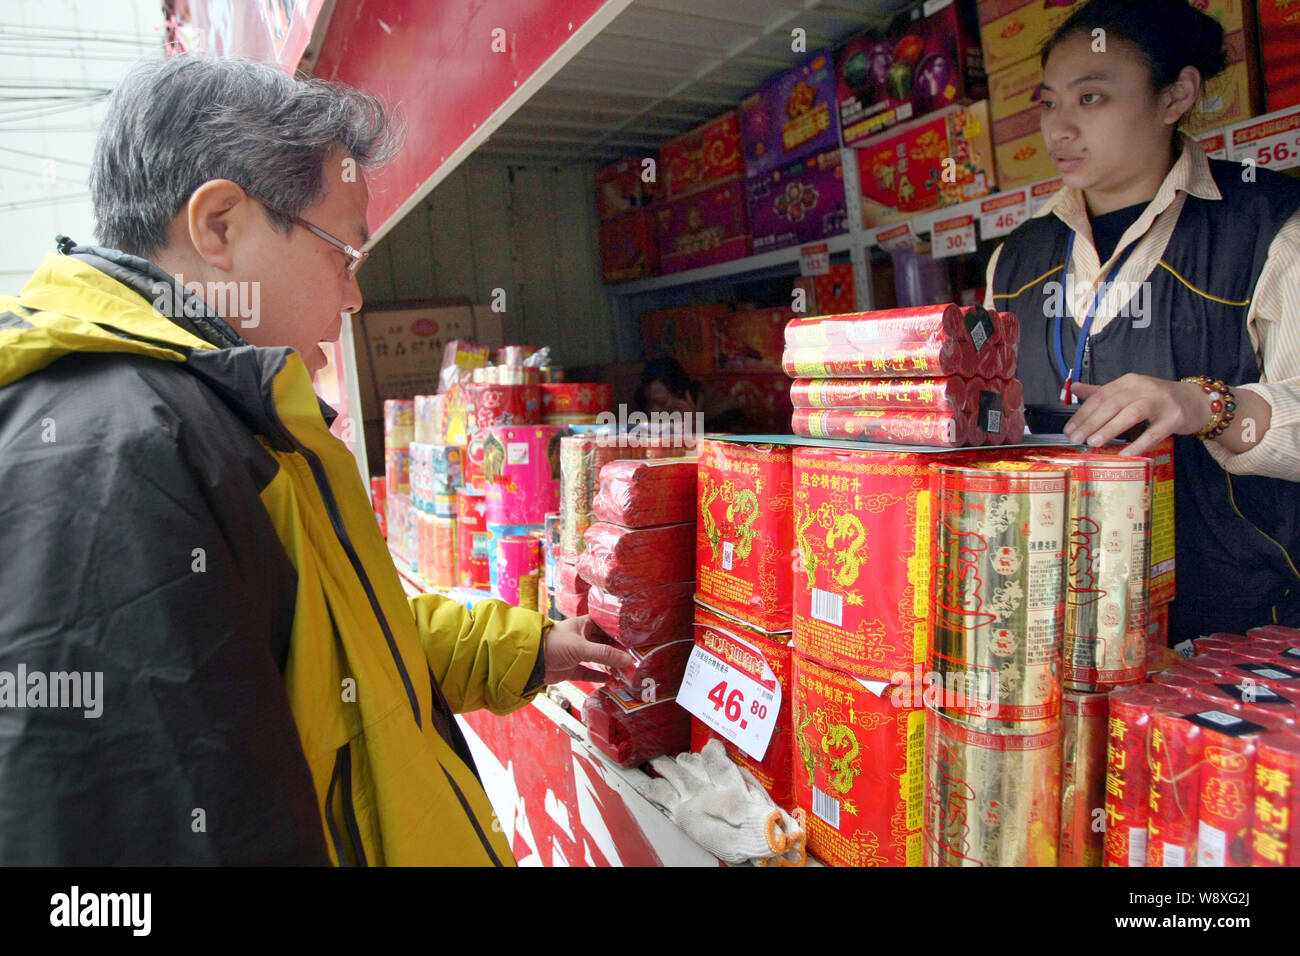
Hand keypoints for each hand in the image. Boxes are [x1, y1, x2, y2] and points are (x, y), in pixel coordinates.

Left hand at [544, 615, 634, 683]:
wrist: (528, 662)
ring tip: (624, 667)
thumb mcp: (581, 648)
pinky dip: (597, 676)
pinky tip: (609, 679)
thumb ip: (604, 654)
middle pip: (603, 642)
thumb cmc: (551, 645)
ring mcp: (575, 654)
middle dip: (616, 648)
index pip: (605, 624)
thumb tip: (627, 660)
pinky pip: (588, 672)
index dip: (617, 629)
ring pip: (596, 658)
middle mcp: (580, 638)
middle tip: (632, 654)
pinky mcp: (570, 669)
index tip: (633, 635)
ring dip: (608, 663)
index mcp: (582, 625)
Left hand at [1065, 374, 1208, 456]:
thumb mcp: (1130, 391)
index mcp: (1129, 382)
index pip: (1101, 396)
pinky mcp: (1174, 418)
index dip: (1083, 413)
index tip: (1069, 429)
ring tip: (1093, 442)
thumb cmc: (1158, 399)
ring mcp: (1161, 402)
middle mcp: (1144, 388)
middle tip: (1076, 438)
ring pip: (1131, 414)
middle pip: (1112, 404)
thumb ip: (1102, 392)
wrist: (1197, 402)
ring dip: (1110, 428)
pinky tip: (1124, 454)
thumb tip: (1075, 388)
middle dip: (1091, 422)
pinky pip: (1153, 433)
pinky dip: (1138, 444)